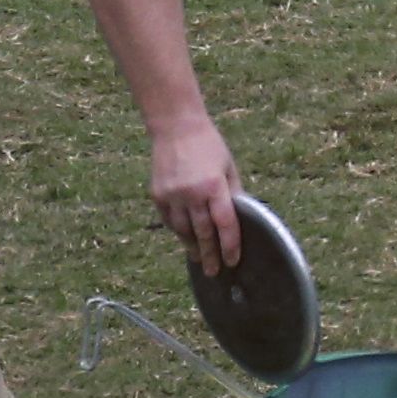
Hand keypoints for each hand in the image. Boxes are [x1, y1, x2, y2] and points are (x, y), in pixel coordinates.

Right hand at [151, 121, 242, 277]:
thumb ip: (234, 194)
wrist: (175, 126)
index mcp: (214, 185)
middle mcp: (192, 193)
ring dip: (193, 246)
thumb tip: (239, 221)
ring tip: (199, 258)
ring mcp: (172, 195)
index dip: (230, 245)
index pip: (225, 223)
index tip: (233, 260)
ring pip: (183, 231)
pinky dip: (178, 231)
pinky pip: (169, 220)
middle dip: (210, 255)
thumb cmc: (209, 145)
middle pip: (203, 233)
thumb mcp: (228, 167)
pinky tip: (185, 237)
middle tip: (214, 271)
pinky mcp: (157, 194)